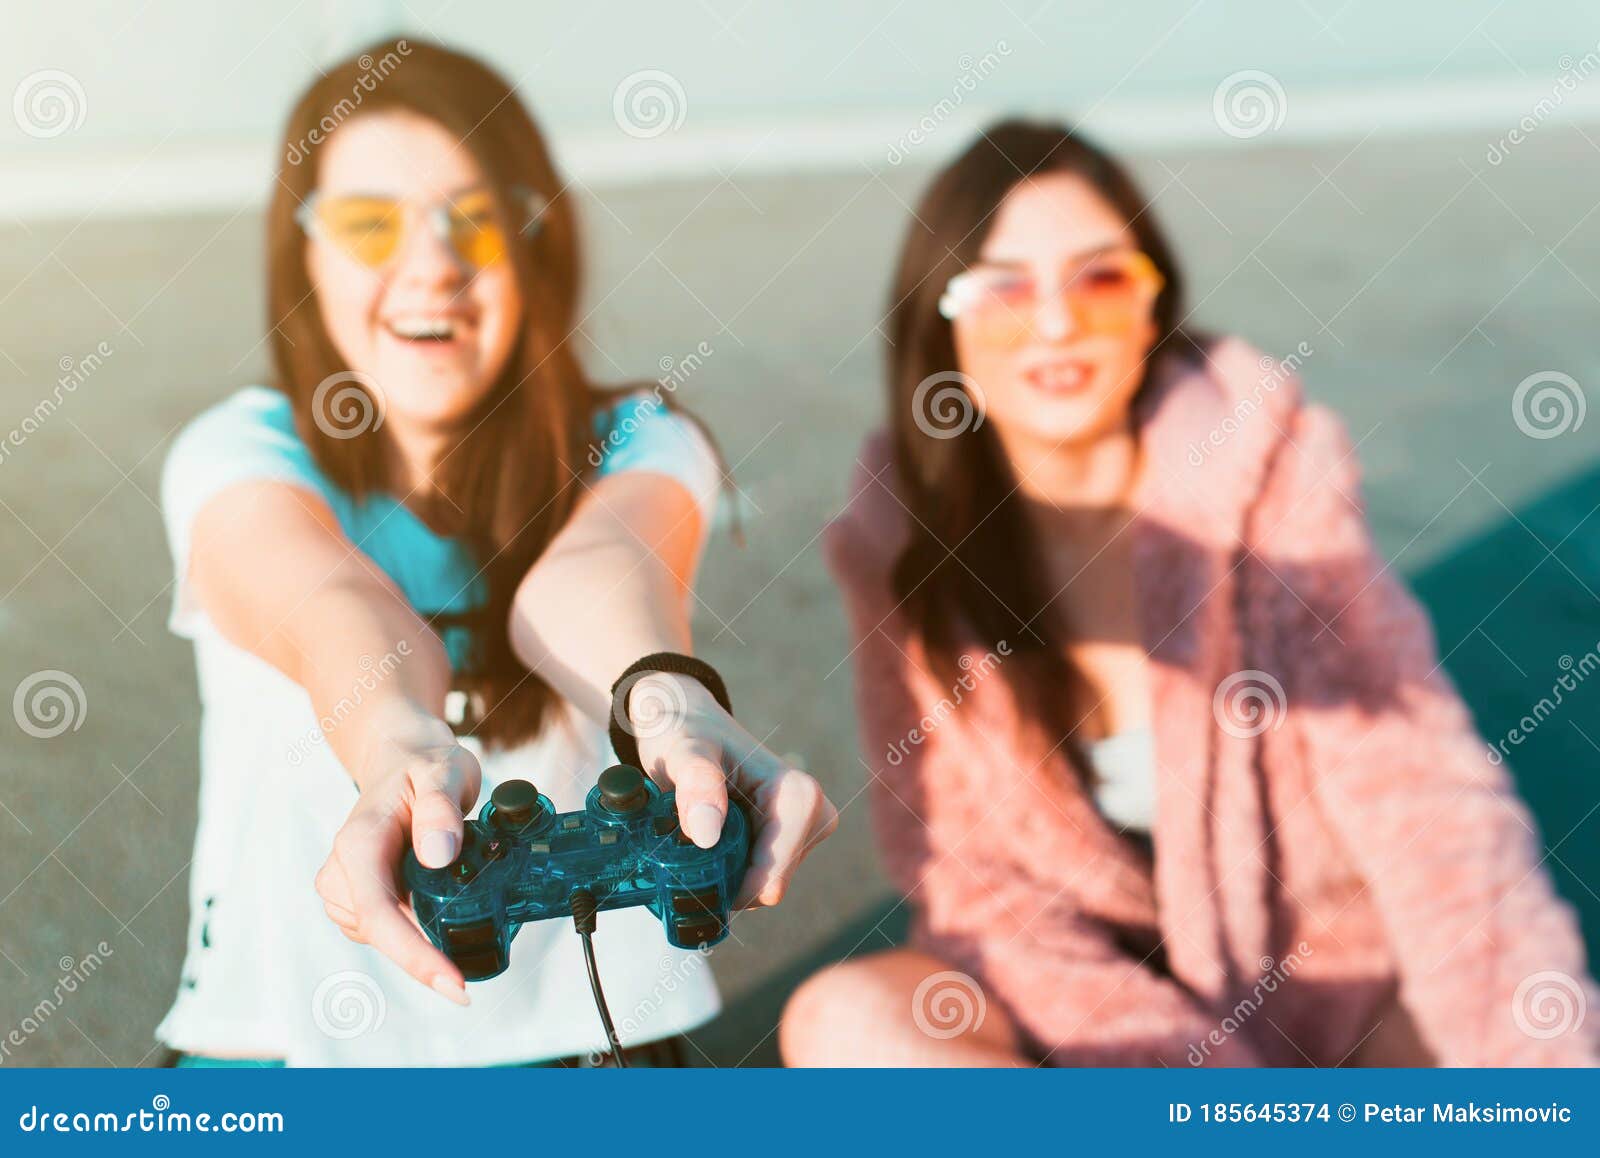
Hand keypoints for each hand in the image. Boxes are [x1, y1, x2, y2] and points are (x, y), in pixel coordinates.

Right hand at [313, 709, 481, 1003]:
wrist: (401, 759)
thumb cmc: (423, 765)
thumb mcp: (444, 772)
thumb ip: (441, 809)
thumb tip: (438, 856)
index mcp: (359, 843)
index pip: (380, 914)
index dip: (415, 956)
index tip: (453, 984)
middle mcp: (343, 870)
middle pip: (383, 935)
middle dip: (425, 958)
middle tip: (469, 977)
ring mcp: (346, 887)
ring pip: (384, 937)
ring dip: (420, 939)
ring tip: (455, 904)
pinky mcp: (357, 897)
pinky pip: (386, 929)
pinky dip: (414, 929)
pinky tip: (434, 905)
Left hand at [624, 672, 838, 907]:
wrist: (688, 722)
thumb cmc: (685, 731)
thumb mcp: (682, 751)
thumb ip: (696, 785)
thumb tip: (707, 835)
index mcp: (797, 794)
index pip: (772, 879)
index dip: (728, 887)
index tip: (689, 869)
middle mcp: (813, 813)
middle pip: (768, 885)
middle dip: (725, 878)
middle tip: (687, 843)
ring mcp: (805, 828)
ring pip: (762, 885)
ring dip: (725, 871)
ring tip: (698, 832)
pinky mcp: (792, 838)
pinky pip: (759, 876)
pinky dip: (729, 867)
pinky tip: (711, 837)